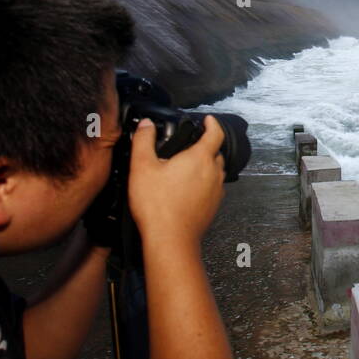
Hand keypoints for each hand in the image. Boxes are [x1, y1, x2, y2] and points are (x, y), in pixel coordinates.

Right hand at [127, 115, 225, 245]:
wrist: (170, 238)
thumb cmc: (157, 205)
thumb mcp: (142, 167)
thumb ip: (143, 141)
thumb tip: (146, 125)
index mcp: (200, 158)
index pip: (216, 133)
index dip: (212, 123)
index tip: (208, 120)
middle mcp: (213, 172)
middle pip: (216, 152)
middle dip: (206, 145)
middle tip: (191, 144)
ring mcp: (216, 190)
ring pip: (216, 170)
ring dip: (206, 165)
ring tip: (187, 166)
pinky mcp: (213, 205)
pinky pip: (213, 187)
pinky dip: (204, 183)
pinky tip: (187, 189)